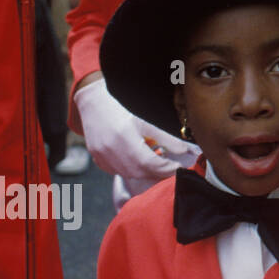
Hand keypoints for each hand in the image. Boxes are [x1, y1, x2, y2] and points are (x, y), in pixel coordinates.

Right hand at [75, 78, 196, 180]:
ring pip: (129, 174)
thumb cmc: (121, 109)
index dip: (167, 168)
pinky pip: (118, 172)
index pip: (150, 163)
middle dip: (158, 173)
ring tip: (158, 163)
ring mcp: (101, 156)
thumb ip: (166, 138)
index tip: (180, 168)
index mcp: (125, 137)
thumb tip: (185, 152)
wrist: (94, 104)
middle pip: (140, 172)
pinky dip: (132, 170)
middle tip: (172, 168)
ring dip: (146, 173)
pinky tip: (139, 161)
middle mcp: (110, 149)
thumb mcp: (146, 122)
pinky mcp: (97, 160)